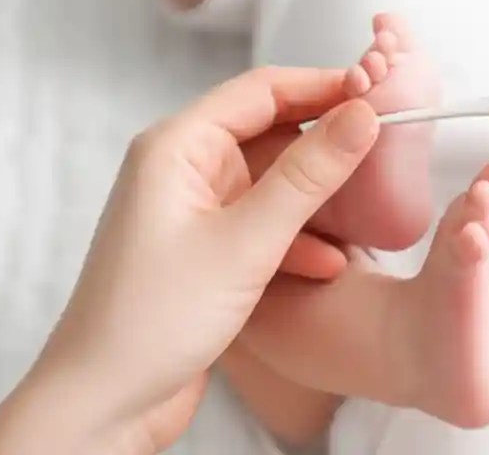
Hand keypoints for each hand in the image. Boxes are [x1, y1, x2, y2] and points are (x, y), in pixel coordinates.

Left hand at [0, 68, 379, 453]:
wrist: (103, 405)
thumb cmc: (153, 320)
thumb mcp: (247, 242)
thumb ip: (310, 175)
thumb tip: (363, 115)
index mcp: (176, 148)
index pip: (263, 89)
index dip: (324, 84)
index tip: (380, 91)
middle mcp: (181, 169)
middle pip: (271, 131)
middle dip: (326, 143)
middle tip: (385, 149)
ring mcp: (192, 211)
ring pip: (272, 180)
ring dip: (316, 196)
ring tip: (365, 211)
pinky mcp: (204, 251)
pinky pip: (263, 222)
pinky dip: (297, 236)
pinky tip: (330, 262)